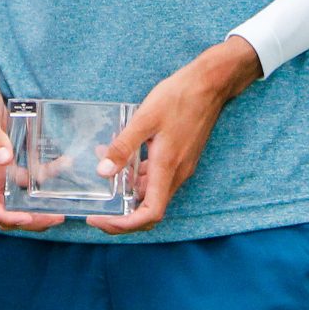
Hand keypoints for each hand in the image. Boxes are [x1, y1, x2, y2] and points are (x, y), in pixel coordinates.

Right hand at [0, 47, 61, 230]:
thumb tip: (4, 159)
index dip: (8, 215)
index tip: (29, 217)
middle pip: (4, 209)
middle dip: (29, 219)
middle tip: (55, 217)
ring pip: (15, 199)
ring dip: (37, 204)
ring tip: (61, 204)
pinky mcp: (6, 163)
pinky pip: (24, 179)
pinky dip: (41, 179)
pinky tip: (59, 169)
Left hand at [88, 36, 263, 234]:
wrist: (210, 84)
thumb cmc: (179, 97)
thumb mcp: (145, 118)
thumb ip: (123, 146)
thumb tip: (103, 172)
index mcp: (167, 168)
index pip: (149, 215)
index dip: (124, 225)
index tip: (100, 219)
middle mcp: (176, 174)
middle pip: (150, 212)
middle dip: (123, 219)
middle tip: (98, 213)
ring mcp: (180, 167)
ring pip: (153, 195)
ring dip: (129, 197)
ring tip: (104, 183)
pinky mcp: (180, 158)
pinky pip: (157, 180)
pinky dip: (138, 179)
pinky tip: (123, 163)